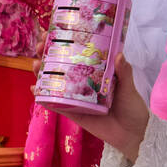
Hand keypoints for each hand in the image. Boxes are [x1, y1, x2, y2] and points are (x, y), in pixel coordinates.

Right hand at [32, 52, 150, 160]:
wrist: (133, 135)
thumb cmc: (133, 108)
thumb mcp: (129, 88)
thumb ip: (124, 73)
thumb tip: (118, 55)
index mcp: (98, 72)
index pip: (79, 53)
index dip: (65, 42)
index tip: (53, 30)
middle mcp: (85, 82)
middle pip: (62, 65)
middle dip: (48, 54)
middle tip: (40, 44)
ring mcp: (77, 97)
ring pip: (55, 82)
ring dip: (42, 72)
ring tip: (35, 63)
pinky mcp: (74, 113)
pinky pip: (56, 104)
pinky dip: (44, 97)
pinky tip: (34, 88)